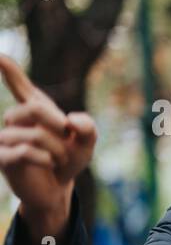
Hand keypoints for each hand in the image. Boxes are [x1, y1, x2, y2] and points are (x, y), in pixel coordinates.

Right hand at [0, 55, 96, 241]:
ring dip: (56, 148)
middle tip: (68, 135)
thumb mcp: (87, 142)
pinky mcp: (3, 158)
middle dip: (56, 122)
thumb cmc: (69, 160)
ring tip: (60, 158)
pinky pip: (25, 151)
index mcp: (34, 110)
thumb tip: (72, 121)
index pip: (19, 85)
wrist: (58, 188)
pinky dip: (45, 158)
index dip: (9, 70)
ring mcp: (5, 138)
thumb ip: (88, 127)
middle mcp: (15, 120)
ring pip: (33, 134)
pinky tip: (49, 164)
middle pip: (32, 108)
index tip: (0, 55)